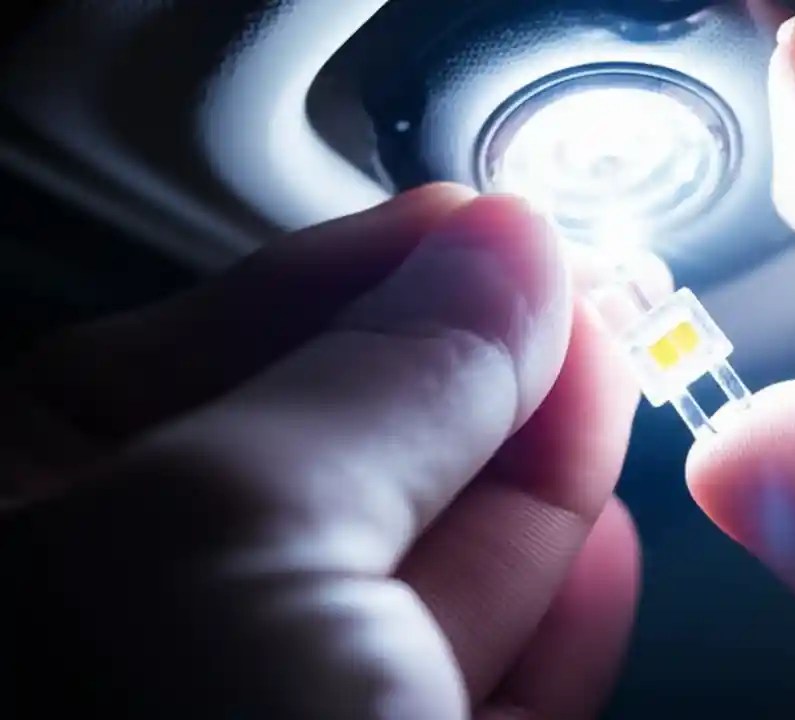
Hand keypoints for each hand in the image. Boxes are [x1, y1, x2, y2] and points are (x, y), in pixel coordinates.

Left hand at [1, 187, 651, 718]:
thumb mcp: (236, 531)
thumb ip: (380, 382)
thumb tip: (501, 258)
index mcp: (44, 526)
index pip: (216, 352)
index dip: (365, 277)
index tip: (488, 227)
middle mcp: (168, 620)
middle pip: (353, 451)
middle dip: (478, 364)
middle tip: (580, 295)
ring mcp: (297, 702)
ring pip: (438, 561)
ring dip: (541, 469)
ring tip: (613, 381)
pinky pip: (500, 672)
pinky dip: (565, 600)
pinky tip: (603, 528)